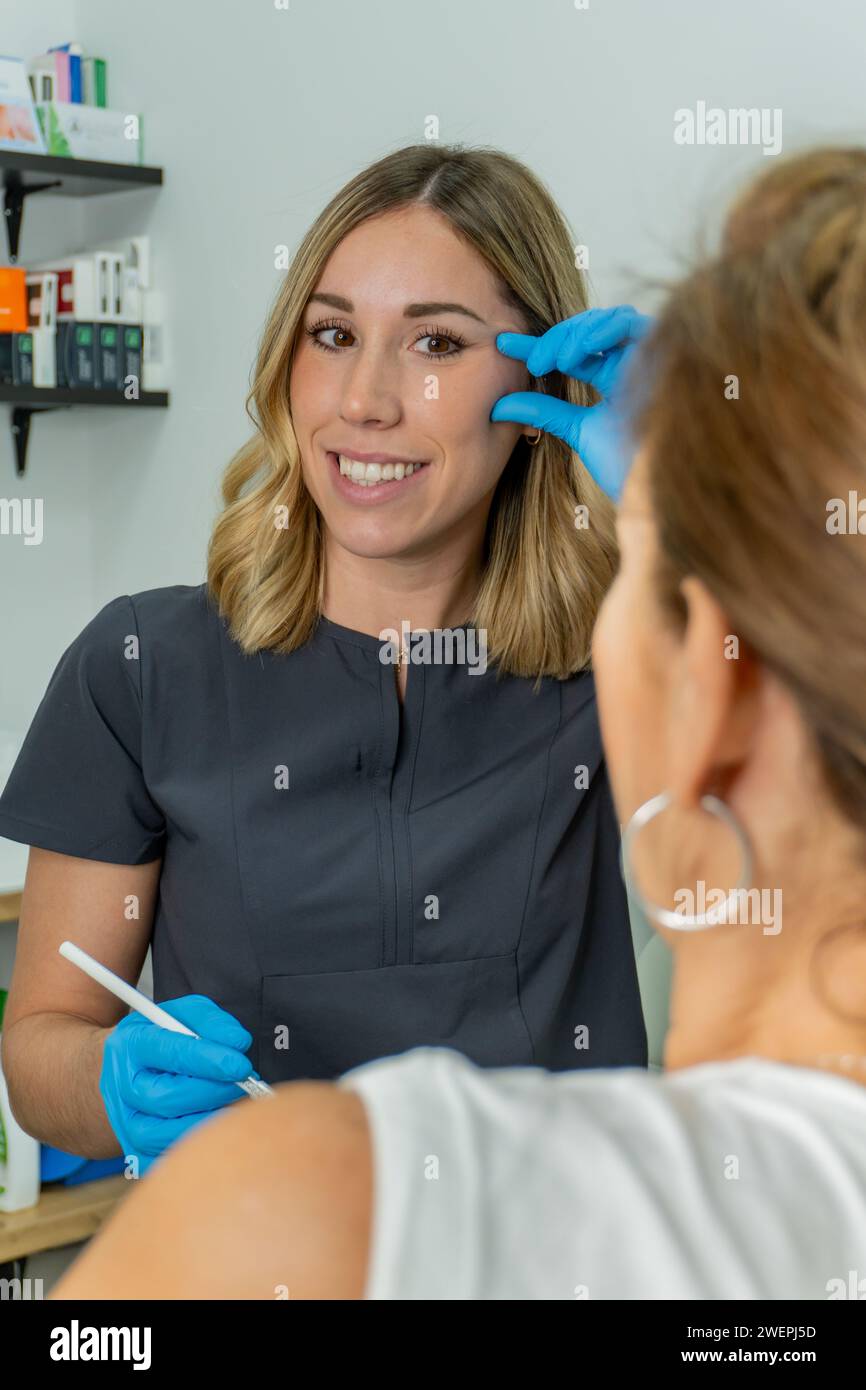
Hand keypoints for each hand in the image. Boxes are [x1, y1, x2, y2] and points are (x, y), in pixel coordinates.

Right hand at [100, 994, 256, 1173]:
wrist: (125, 1073)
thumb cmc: (163, 1040)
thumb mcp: (183, 1015)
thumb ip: (211, 1022)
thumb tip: (238, 1042)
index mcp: (130, 1044)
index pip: (169, 1052)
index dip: (208, 1060)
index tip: (240, 1065)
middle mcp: (122, 1086)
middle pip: (167, 1098)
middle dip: (214, 1092)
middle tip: (246, 1083)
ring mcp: (125, 1123)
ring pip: (167, 1134)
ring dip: (210, 1120)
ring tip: (235, 1104)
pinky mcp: (134, 1152)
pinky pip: (169, 1158)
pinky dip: (198, 1145)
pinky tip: (217, 1126)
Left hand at [491, 305, 652, 500]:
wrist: (657, 488)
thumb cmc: (626, 468)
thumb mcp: (578, 431)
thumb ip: (544, 412)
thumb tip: (499, 404)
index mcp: (614, 380)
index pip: (572, 353)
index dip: (537, 345)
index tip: (502, 345)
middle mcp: (633, 364)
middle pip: (590, 329)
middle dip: (557, 339)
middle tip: (534, 364)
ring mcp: (649, 358)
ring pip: (610, 318)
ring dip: (577, 333)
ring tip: (557, 363)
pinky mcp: (665, 354)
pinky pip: (633, 323)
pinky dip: (604, 328)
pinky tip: (580, 350)